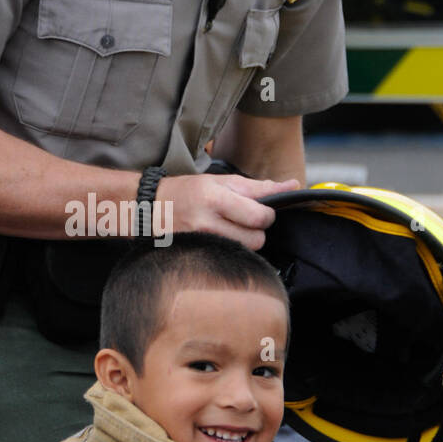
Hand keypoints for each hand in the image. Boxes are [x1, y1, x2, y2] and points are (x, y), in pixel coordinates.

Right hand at [157, 175, 299, 250]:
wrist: (150, 208)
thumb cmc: (188, 192)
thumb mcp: (220, 181)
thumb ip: (257, 187)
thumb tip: (292, 186)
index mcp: (215, 198)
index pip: (258, 216)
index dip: (268, 216)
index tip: (262, 212)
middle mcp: (206, 223)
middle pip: (256, 240)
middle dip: (258, 232)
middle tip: (246, 223)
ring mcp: (200, 243)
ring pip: (244, 253)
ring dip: (245, 243)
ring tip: (231, 231)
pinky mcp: (196, 256)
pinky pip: (228, 260)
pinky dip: (231, 252)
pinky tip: (221, 242)